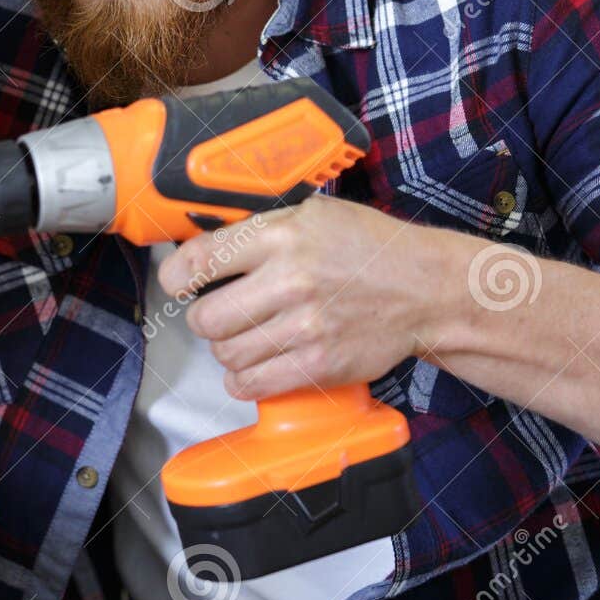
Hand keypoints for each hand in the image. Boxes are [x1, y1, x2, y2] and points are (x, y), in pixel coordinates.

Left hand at [155, 195, 455, 399]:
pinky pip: (251, 385)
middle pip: (205, 317)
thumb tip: (206, 245)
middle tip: (216, 313)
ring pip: (226, 353)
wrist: (425, 290)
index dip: (175, 276)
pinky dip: (241, 380)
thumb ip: (261, 228)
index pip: (200, 260)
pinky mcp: (318, 366)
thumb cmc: (367, 248)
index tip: (178, 282)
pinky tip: (252, 366)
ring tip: (243, 337)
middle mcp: (291, 281)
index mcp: (283, 237)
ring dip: (225, 349)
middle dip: (202, 318)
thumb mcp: (314, 214)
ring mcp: (305, 327)